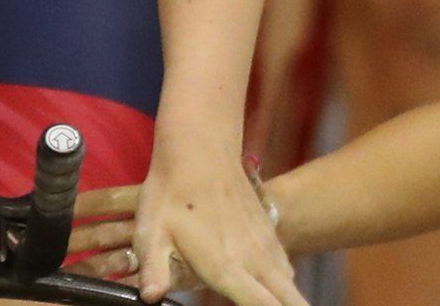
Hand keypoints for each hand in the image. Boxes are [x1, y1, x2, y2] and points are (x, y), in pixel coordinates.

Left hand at [131, 146, 302, 305]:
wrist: (201, 149)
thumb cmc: (171, 193)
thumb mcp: (150, 232)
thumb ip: (153, 269)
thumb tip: (150, 297)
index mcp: (224, 265)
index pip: (261, 305)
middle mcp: (252, 258)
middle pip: (287, 298)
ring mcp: (263, 243)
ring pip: (289, 283)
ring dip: (290, 298)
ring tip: (288, 304)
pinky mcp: (267, 230)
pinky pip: (285, 266)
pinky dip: (286, 283)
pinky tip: (278, 289)